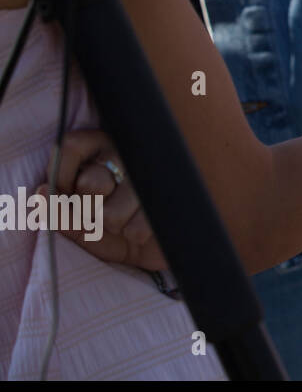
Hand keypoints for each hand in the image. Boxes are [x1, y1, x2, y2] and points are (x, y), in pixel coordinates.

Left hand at [47, 129, 166, 270]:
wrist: (156, 245)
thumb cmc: (111, 228)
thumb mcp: (79, 222)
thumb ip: (58, 211)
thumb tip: (41, 192)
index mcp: (103, 147)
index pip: (71, 146)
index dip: (60, 175)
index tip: (67, 193)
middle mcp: (128, 153)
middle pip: (90, 184)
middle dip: (89, 210)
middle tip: (100, 211)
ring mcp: (153, 173)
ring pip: (110, 214)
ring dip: (113, 227)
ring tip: (124, 220)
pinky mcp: (171, 196)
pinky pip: (135, 229)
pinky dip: (134, 236)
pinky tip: (143, 226)